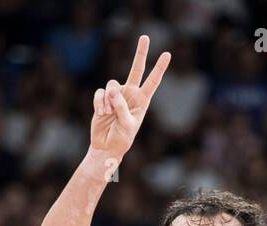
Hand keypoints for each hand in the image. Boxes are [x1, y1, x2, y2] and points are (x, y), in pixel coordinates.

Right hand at [89, 35, 169, 159]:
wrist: (106, 147)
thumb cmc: (121, 139)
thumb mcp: (126, 124)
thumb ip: (121, 107)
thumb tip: (112, 91)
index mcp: (142, 101)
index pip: (153, 81)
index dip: (159, 68)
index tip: (167, 54)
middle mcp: (130, 95)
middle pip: (136, 69)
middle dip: (140, 53)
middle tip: (145, 37)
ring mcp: (116, 95)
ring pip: (112, 84)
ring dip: (108, 99)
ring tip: (108, 113)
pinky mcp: (103, 99)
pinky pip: (100, 93)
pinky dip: (99, 103)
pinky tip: (100, 113)